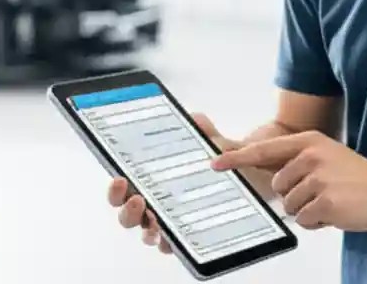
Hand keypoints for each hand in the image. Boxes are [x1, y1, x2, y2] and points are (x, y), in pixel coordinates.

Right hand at [107, 113, 238, 254]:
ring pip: (146, 234)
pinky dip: (170, 243)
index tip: (119, 178)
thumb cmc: (220, 166)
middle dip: (127, 210)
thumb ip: (204, 131)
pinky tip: (174, 237)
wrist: (250, 181)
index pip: (123, 189)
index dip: (116, 188)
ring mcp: (169, 224)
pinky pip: (172, 246)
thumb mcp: (212, 145)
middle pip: (128, 215)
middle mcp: (154, 206)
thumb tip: (195, 119)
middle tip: (139, 198)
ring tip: (156, 219)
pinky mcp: (186, 238)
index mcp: (149, 182)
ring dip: (146, 229)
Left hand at [212, 131, 366, 232]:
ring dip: (308, 210)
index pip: (264, 150)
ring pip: (291, 206)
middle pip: (278, 186)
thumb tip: (271, 175)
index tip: (216, 163)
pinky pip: (305, 220)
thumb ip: (299, 161)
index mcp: (309, 142)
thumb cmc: (358, 178)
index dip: (238, 158)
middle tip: (323, 193)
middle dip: (296, 196)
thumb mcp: (327, 156)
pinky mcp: (324, 202)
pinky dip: (318, 222)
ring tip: (333, 201)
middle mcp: (310, 156)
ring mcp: (317, 179)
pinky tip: (336, 212)